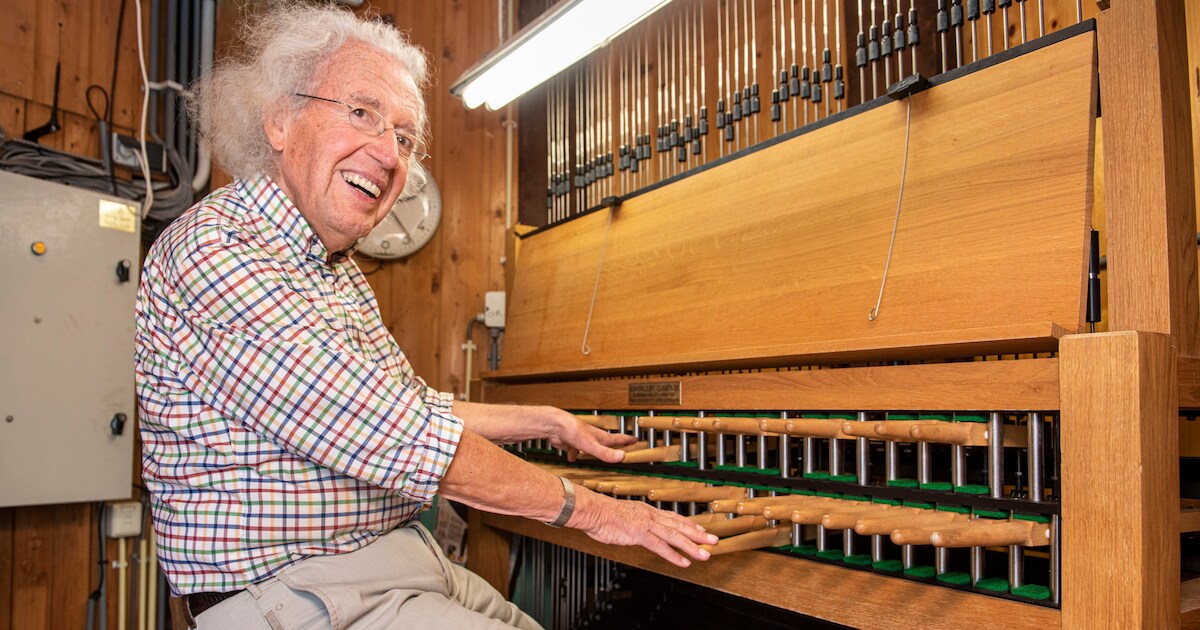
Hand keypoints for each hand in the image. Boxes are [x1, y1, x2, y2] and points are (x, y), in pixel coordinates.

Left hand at [544, 408, 636, 462]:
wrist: (554, 425)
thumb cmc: (573, 431)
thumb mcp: (592, 445)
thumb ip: (605, 453)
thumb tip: (622, 457)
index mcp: (599, 437)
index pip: (617, 438)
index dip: (627, 440)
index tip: (636, 439)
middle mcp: (592, 437)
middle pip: (605, 442)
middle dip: (613, 445)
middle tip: (621, 445)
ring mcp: (581, 439)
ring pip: (590, 446)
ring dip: (593, 450)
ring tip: (596, 456)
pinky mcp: (570, 442)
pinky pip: (574, 449)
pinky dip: (574, 453)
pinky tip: (571, 458)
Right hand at [567, 487, 717, 567]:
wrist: (592, 510)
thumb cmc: (602, 514)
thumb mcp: (623, 516)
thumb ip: (634, 523)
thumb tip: (636, 529)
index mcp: (647, 510)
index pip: (673, 517)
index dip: (688, 525)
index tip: (701, 530)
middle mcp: (650, 515)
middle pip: (679, 525)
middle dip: (698, 534)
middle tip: (714, 540)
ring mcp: (646, 524)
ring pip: (674, 536)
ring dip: (692, 546)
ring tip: (705, 554)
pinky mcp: (640, 534)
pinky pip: (660, 547)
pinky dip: (674, 555)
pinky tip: (684, 562)